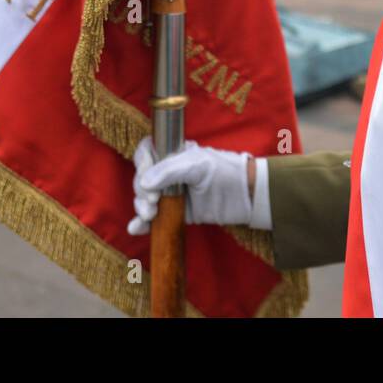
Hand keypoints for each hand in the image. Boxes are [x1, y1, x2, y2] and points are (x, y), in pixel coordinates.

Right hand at [126, 137, 252, 235]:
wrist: (246, 197)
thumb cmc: (224, 172)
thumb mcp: (198, 165)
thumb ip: (170, 171)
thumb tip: (144, 183)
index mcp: (173, 153)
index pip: (146, 153)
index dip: (142, 165)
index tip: (147, 180)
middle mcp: (168, 172)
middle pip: (142, 178)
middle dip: (142, 191)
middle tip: (153, 202)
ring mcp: (170, 193)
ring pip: (144, 198)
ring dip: (141, 207)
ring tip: (150, 215)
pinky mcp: (175, 212)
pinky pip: (153, 218)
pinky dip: (141, 224)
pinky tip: (136, 229)